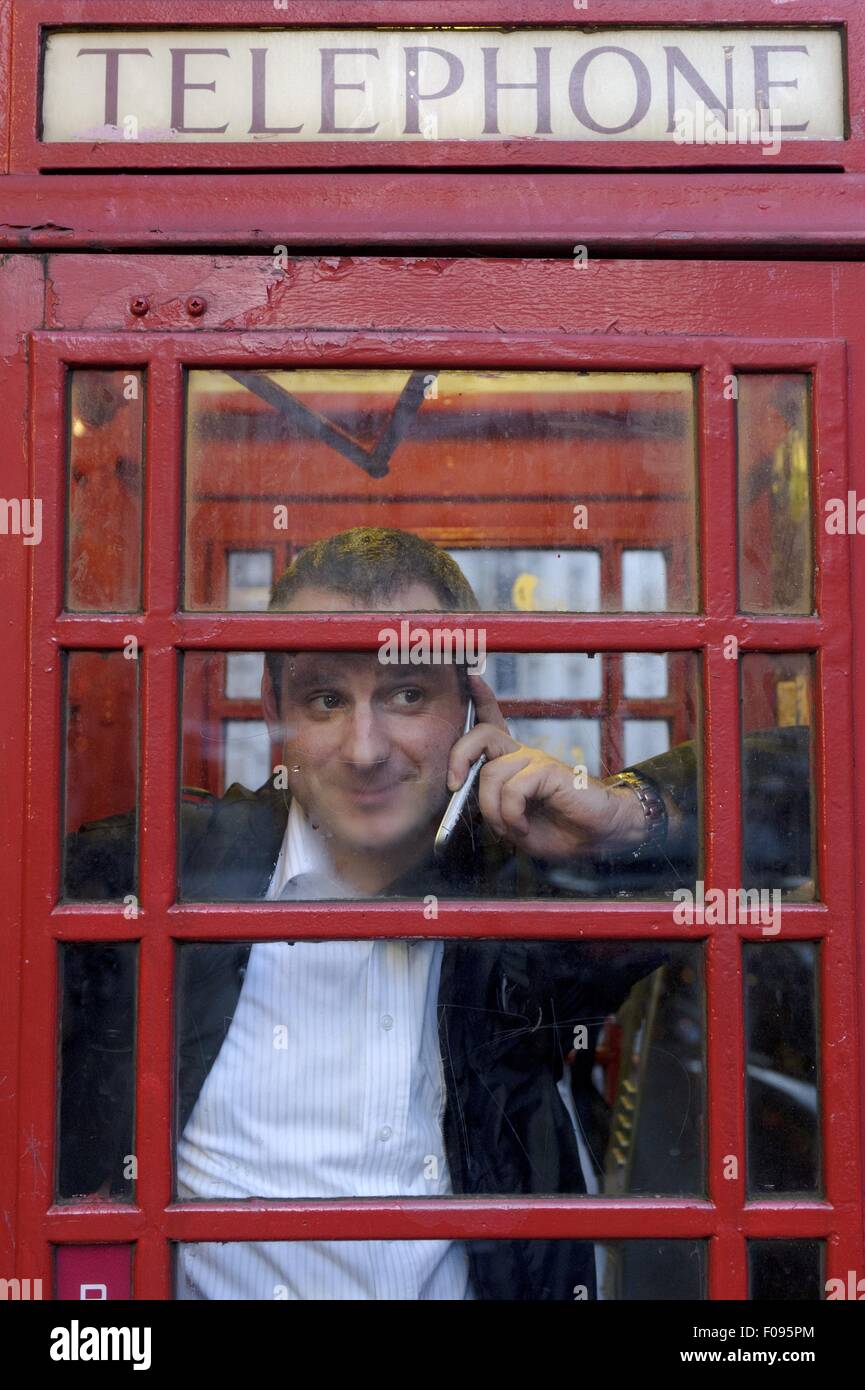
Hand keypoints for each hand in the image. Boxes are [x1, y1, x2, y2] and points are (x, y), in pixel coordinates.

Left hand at [446, 673, 646, 861]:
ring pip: (491, 773)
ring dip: (492, 810)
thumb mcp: (513, 823)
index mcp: (513, 764)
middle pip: (481, 734)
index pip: (493, 723)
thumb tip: (469, 801)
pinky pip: (513, 789)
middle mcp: (522, 755)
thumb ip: (491, 809)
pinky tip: (522, 827)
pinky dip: (511, 815)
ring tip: (509, 828)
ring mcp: (536, 759)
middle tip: (454, 786)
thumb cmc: (559, 830)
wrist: (599, 835)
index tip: (471, 678)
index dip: (480, 700)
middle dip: (458, 757)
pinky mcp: (548, 769)